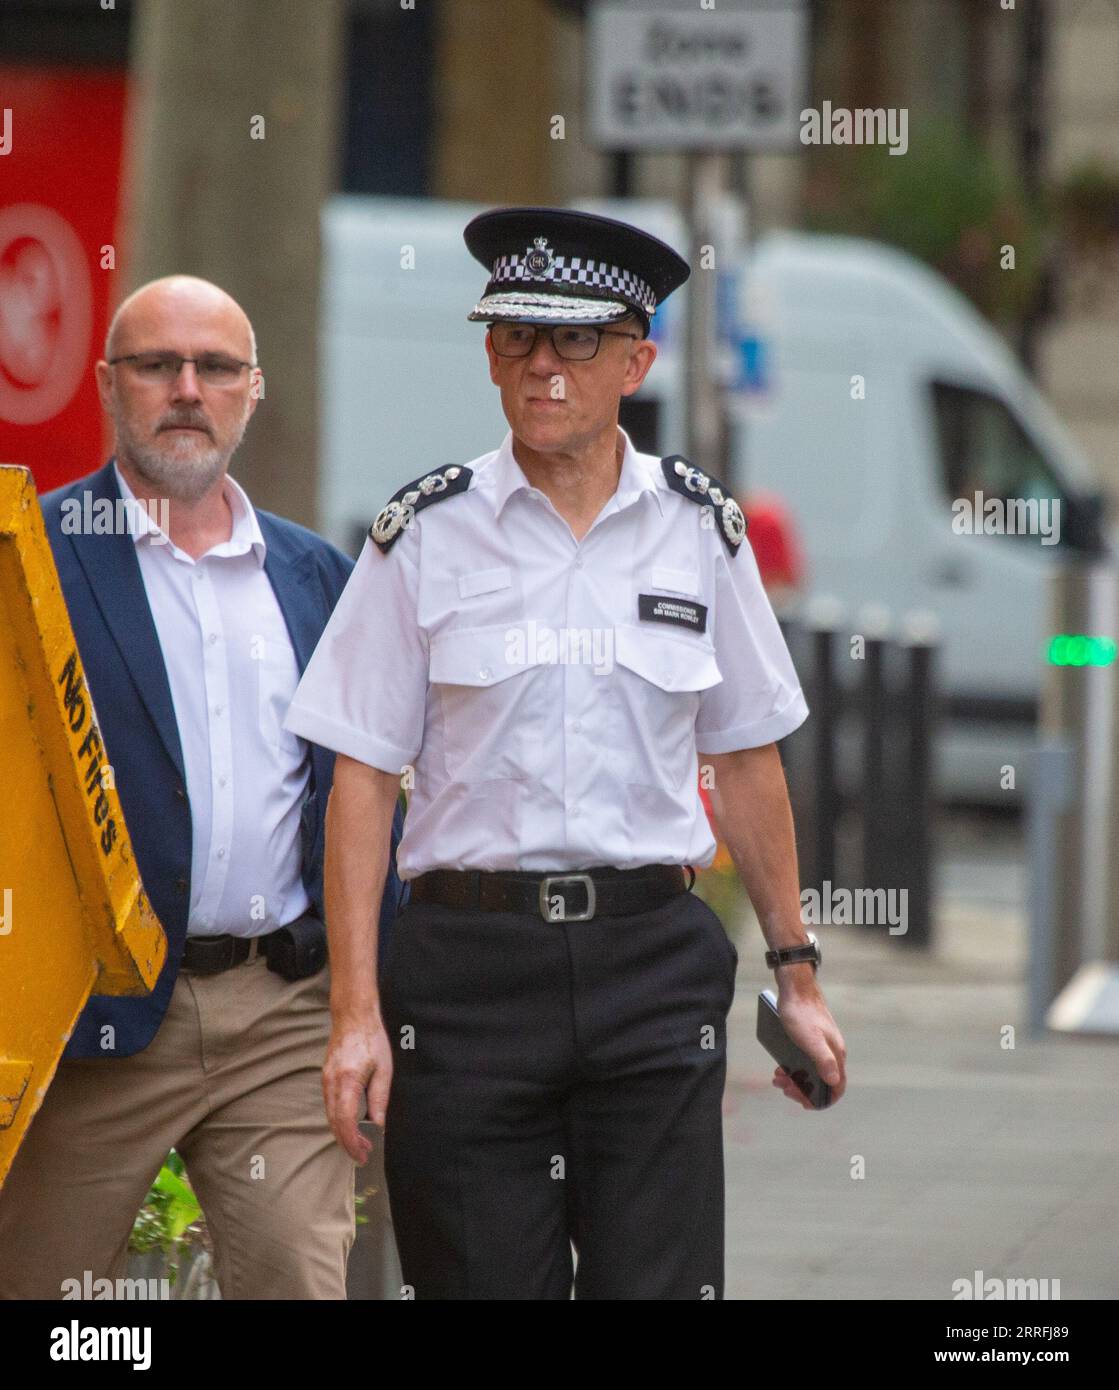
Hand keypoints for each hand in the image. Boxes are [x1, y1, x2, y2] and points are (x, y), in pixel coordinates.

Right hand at [322, 1015, 393, 1162]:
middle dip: (348, 1143)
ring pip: (330, 1116)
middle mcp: (332, 1083)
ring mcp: (326, 1080)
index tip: (363, 1155)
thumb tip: (378, 1125)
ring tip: (361, 1144)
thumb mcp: (384, 1068)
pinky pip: (330, 1105)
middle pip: (335, 1123)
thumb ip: (380, 1098)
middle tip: (364, 1156)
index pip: (346, 1121)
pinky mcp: (326, 1078)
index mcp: (347, 1081)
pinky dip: (339, 1120)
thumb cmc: (372, 1039)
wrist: (353, 1016)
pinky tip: (351, 1125)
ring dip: (343, 1133)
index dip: (353, 1142)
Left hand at [771, 980, 846, 1110]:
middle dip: (802, 1090)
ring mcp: (822, 1044)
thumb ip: (823, 1061)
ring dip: (796, 1079)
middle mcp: (831, 1051)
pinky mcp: (811, 1038)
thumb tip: (833, 1081)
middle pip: (822, 1081)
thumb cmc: (801, 1013)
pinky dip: (793, 1067)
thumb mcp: (810, 1040)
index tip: (805, 1104)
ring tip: (778, 1078)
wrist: (795, 987)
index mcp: (835, 1054)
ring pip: (811, 1071)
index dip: (823, 1100)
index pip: (837, 1086)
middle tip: (784, 1089)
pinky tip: (780, 1066)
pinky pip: (805, 1060)